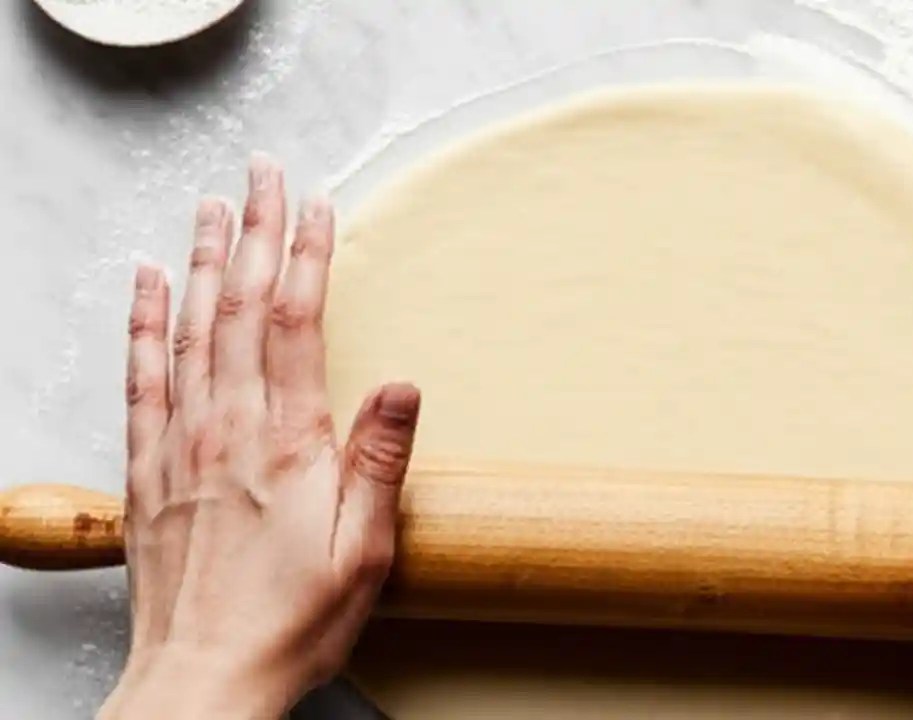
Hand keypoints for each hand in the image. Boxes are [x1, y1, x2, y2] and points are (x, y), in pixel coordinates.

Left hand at [99, 155, 420, 719]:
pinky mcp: (148, 468)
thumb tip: (401, 382)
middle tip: (263, 172)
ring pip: (189, 328)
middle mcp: (226, 426)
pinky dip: (141, 322)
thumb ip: (380, 459)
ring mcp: (180, 442)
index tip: (316, 205)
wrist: (206, 677)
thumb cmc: (293, 618)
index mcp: (286, 440)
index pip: (295, 322)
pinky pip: (140, 376)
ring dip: (202, 260)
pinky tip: (144, 281)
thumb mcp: (365, 548)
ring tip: (212, 204)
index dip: (305, 256)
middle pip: (239, 306)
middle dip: (253, 231)